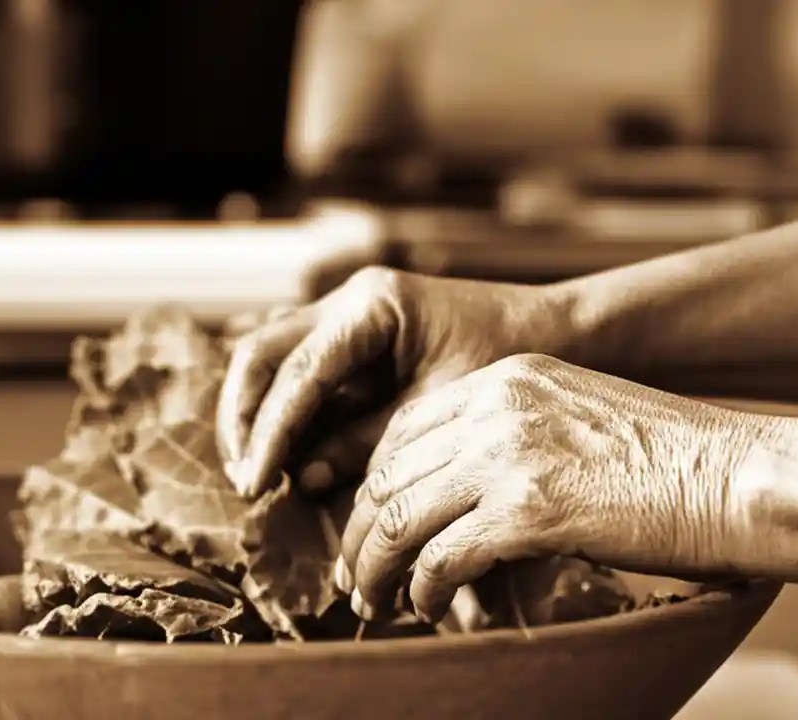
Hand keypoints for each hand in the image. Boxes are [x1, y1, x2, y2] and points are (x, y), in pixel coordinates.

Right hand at [217, 267, 570, 496]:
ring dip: (253, 416)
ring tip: (253, 476)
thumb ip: (368, 441)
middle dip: (242, 417)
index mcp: (373, 305)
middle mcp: (348, 301)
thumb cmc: (507, 361)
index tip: (256, 484)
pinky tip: (281, 460)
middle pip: (260, 353)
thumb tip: (303, 478)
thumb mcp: (438, 409)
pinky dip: (282, 415)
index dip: (269, 432)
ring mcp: (345, 317)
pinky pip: (298, 374)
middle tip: (243, 479)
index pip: (299, 371)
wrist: (556, 333)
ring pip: (268, 360)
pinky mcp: (351, 343)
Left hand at [338, 353, 797, 621]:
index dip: (376, 482)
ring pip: (398, 516)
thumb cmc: (676, 460)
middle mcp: (498, 405)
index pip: (407, 427)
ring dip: (377, 567)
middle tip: (357, 572)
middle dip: (362, 529)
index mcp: (509, 378)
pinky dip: (422, 588)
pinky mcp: (526, 510)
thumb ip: (518, 437)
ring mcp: (508, 454)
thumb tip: (466, 497)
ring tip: (375, 599)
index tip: (368, 522)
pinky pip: (438, 557)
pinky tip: (428, 605)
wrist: (742, 478)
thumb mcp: (580, 419)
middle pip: (390, 470)